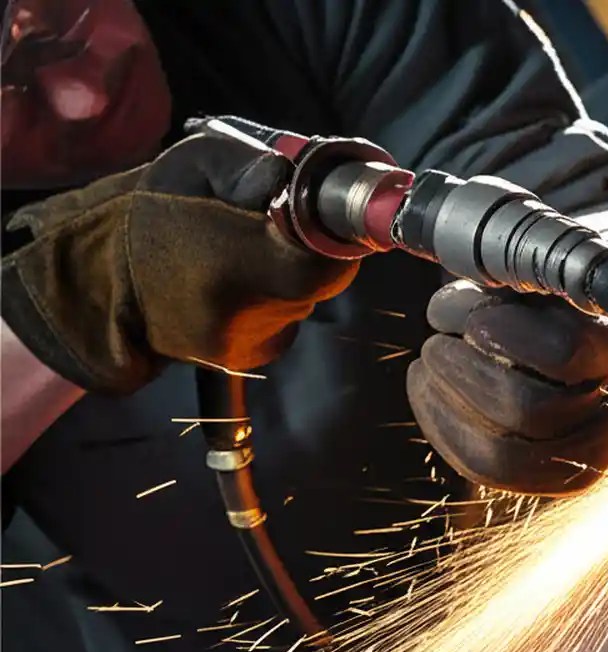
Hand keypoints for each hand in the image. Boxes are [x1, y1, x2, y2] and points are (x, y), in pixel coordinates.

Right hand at [1, 133, 358, 393]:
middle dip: (313, 247)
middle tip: (282, 223)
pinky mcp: (240, 358)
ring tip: (247, 250)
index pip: (329, 255)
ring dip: (292, 271)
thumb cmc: (152, 210)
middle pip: (323, 277)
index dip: (333, 231)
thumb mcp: (195, 161)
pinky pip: (284, 318)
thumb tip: (293, 176)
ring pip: (306, 298)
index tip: (320, 212)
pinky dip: (274, 297)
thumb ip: (253, 163)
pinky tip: (239, 279)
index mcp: (240, 262)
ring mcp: (245, 343)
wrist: (99, 277)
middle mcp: (248, 314)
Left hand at [407, 281, 607, 495]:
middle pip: (529, 409)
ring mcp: (575, 461)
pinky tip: (426, 387)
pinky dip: (441, 423)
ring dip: (449, 400)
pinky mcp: (537, 483)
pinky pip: (480, 467)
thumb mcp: (532, 292)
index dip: (508, 336)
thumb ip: (498, 291)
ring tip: (430, 361)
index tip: (476, 319)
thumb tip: (447, 311)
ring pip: (501, 450)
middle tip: (435, 344)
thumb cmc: (544, 318)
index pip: (565, 353)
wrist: (571, 366)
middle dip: (467, 373)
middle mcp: (606, 419)